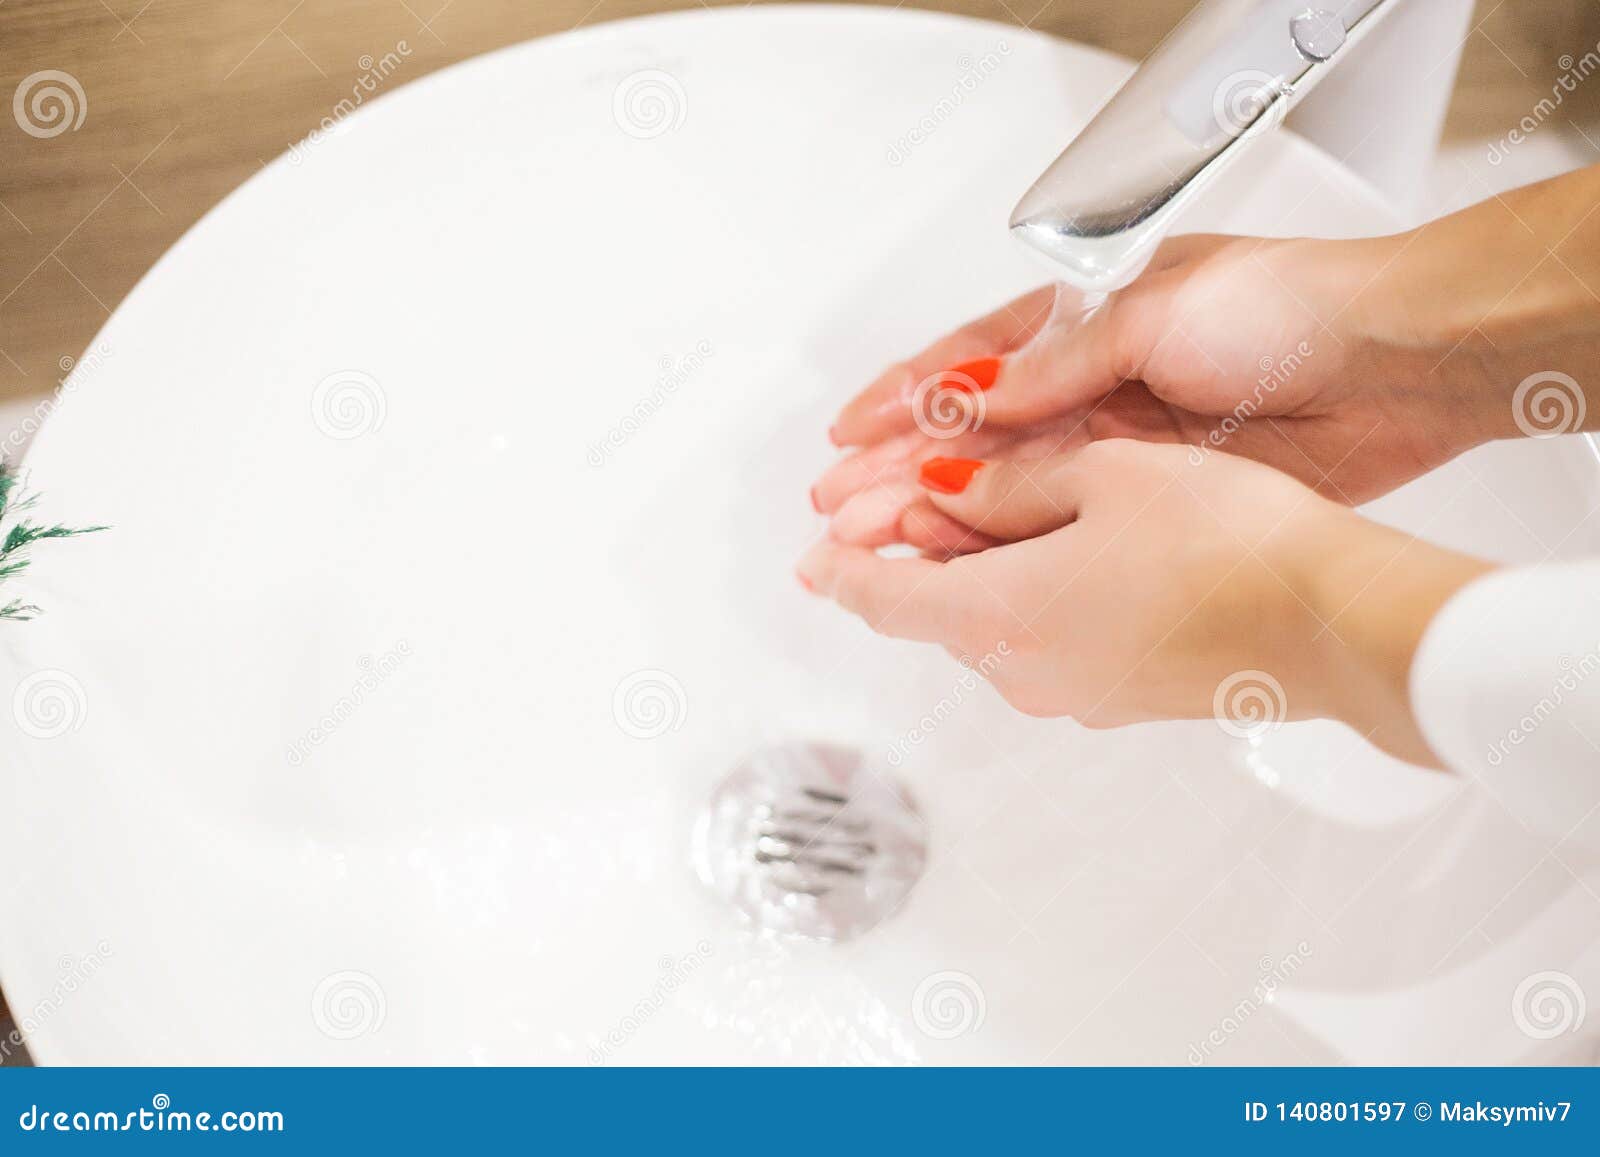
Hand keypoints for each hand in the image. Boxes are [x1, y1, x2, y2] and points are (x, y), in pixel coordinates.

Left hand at [799, 440, 1492, 764]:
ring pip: (996, 624)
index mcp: (999, 616)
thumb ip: (1006, 489)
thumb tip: (944, 491)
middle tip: (907, 499)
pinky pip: (1048, 642)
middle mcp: (1024, 672)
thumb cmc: (1228, 541)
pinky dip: (1034, 598)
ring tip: (994, 511)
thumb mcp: (1103, 478)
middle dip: (917, 555)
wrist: (1333, 622)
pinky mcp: (1121, 697)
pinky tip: (1066, 553)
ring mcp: (1075, 694)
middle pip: (939, 610)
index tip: (812, 558)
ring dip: (980, 574)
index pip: (885, 599)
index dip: (842, 571)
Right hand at [816, 167, 1599, 545]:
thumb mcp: (1155, 311)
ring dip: (938, 513)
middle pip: (972, 436)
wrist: (1392, 365)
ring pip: (1006, 488)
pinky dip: (1006, 544)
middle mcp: (1089, 387)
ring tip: (876, 543)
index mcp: (1081, 323)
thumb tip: (969, 398)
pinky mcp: (1152, 498)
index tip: (844, 435)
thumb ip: (1056, 363)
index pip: (967, 363)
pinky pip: (1060, 525)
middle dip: (899, 468)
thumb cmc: (1285, 307)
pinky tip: (962, 565)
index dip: (901, 399)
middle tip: (839, 510)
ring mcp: (1118, 446)